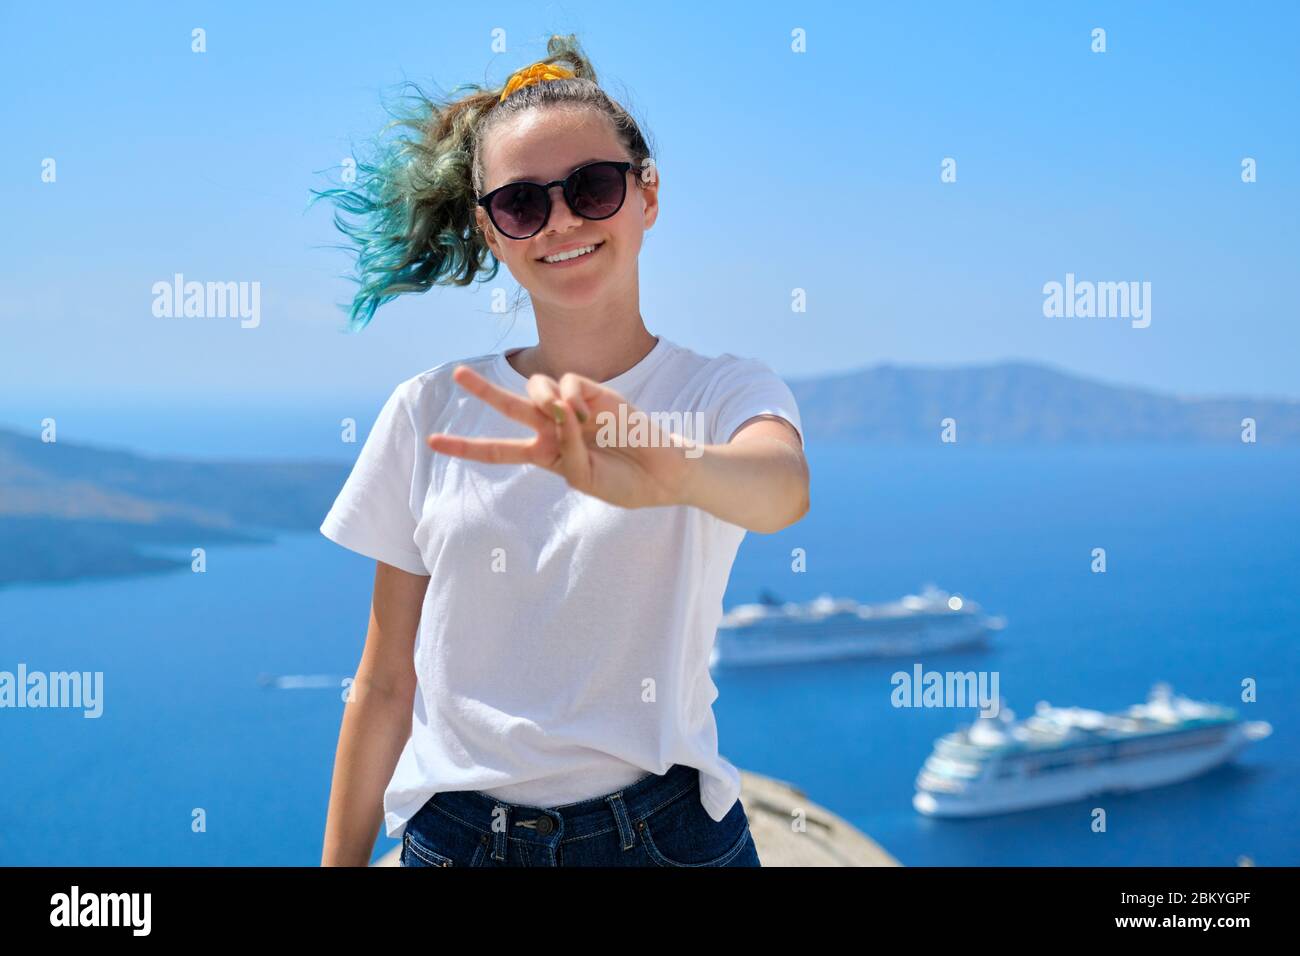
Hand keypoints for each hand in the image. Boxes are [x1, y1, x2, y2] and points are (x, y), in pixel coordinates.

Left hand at [426, 365, 697, 509]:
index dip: (466, 447)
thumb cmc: (626, 484)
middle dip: (483, 391)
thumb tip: (558, 409)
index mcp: (547, 456)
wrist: (665, 473)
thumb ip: (566, 450)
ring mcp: (574, 408)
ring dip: (541, 399)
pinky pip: (567, 385)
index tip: (432, 442)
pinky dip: (572, 401)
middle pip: (510, 407)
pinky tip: (590, 415)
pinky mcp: (596, 391)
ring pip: (536, 389)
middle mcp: (555, 428)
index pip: (498, 450)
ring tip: (564, 415)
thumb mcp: (586, 480)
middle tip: (457, 375)